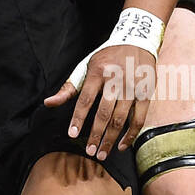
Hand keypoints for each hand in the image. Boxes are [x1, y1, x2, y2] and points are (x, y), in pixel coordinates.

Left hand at [44, 43, 155, 160]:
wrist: (137, 41)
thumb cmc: (106, 58)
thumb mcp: (85, 67)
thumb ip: (68, 88)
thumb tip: (48, 103)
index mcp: (97, 72)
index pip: (85, 99)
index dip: (78, 118)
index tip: (72, 134)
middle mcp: (115, 80)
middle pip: (104, 113)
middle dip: (96, 135)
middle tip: (89, 151)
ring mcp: (132, 87)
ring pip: (121, 119)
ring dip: (111, 140)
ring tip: (102, 153)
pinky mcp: (146, 93)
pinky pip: (138, 119)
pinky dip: (131, 135)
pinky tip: (122, 146)